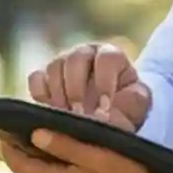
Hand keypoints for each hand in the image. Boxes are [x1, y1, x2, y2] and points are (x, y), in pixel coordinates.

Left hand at [0, 129, 172, 172]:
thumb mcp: (97, 155)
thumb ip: (65, 145)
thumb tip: (35, 134)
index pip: (20, 164)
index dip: (7, 144)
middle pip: (26, 172)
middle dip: (17, 150)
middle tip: (10, 128)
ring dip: (32, 159)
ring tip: (30, 135)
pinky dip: (47, 167)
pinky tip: (56, 153)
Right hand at [27, 42, 149, 130]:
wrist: (108, 116)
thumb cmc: (126, 108)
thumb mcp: (136, 108)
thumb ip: (127, 109)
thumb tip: (103, 119)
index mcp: (111, 55)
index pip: (107, 58)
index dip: (105, 82)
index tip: (104, 108)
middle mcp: (86, 53)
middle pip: (76, 58)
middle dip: (77, 89)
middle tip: (80, 114)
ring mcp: (63, 62)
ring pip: (54, 66)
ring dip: (59, 93)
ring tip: (67, 116)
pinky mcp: (45, 77)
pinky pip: (36, 78)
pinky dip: (41, 94)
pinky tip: (51, 112)